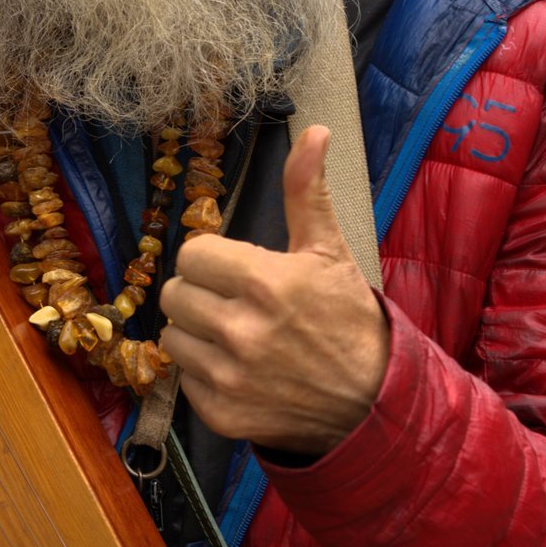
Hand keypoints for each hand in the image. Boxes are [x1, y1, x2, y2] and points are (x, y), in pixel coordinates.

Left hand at [158, 126, 390, 454]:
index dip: (212, 260)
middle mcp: (243, 331)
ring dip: (197, 335)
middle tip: (235, 304)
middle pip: (174, 295)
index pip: (191, 255)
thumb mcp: (329, 251)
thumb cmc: (347, 319)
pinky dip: (205, 375)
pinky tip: (240, 371)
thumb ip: (306, 191)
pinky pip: (184, 380)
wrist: (373, 403)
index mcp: (265, 282)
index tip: (236, 271)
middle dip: (201, 295)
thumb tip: (313, 131)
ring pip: (172, 337)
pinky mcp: (223, 415)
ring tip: (236, 337)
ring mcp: (231, 377)